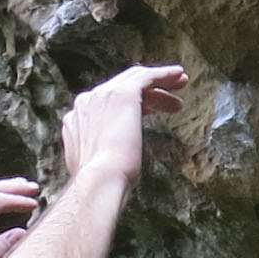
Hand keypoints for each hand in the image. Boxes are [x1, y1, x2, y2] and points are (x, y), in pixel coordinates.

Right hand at [61, 61, 189, 188]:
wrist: (100, 181)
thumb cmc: (102, 183)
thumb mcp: (96, 165)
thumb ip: (98, 152)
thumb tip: (109, 155)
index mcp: (76, 121)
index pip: (107, 104)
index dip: (131, 105)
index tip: (149, 110)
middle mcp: (86, 103)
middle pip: (120, 87)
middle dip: (146, 88)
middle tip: (170, 92)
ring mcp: (102, 95)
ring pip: (134, 80)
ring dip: (159, 81)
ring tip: (182, 83)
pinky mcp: (123, 93)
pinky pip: (146, 76)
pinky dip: (163, 74)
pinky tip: (178, 74)